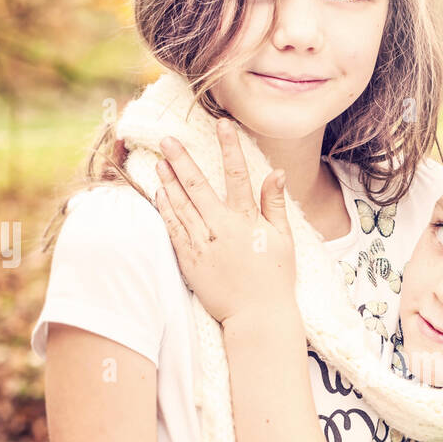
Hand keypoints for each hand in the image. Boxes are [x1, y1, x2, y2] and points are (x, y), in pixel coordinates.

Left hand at [154, 119, 295, 326]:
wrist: (257, 316)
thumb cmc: (274, 278)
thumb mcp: (283, 239)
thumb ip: (275, 204)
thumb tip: (275, 172)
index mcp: (247, 220)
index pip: (237, 175)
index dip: (229, 148)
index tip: (222, 125)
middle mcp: (221, 228)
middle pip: (198, 186)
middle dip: (182, 160)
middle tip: (168, 139)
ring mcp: (202, 244)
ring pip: (180, 205)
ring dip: (169, 181)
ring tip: (159, 161)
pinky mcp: (189, 260)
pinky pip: (173, 229)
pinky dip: (166, 210)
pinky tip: (159, 193)